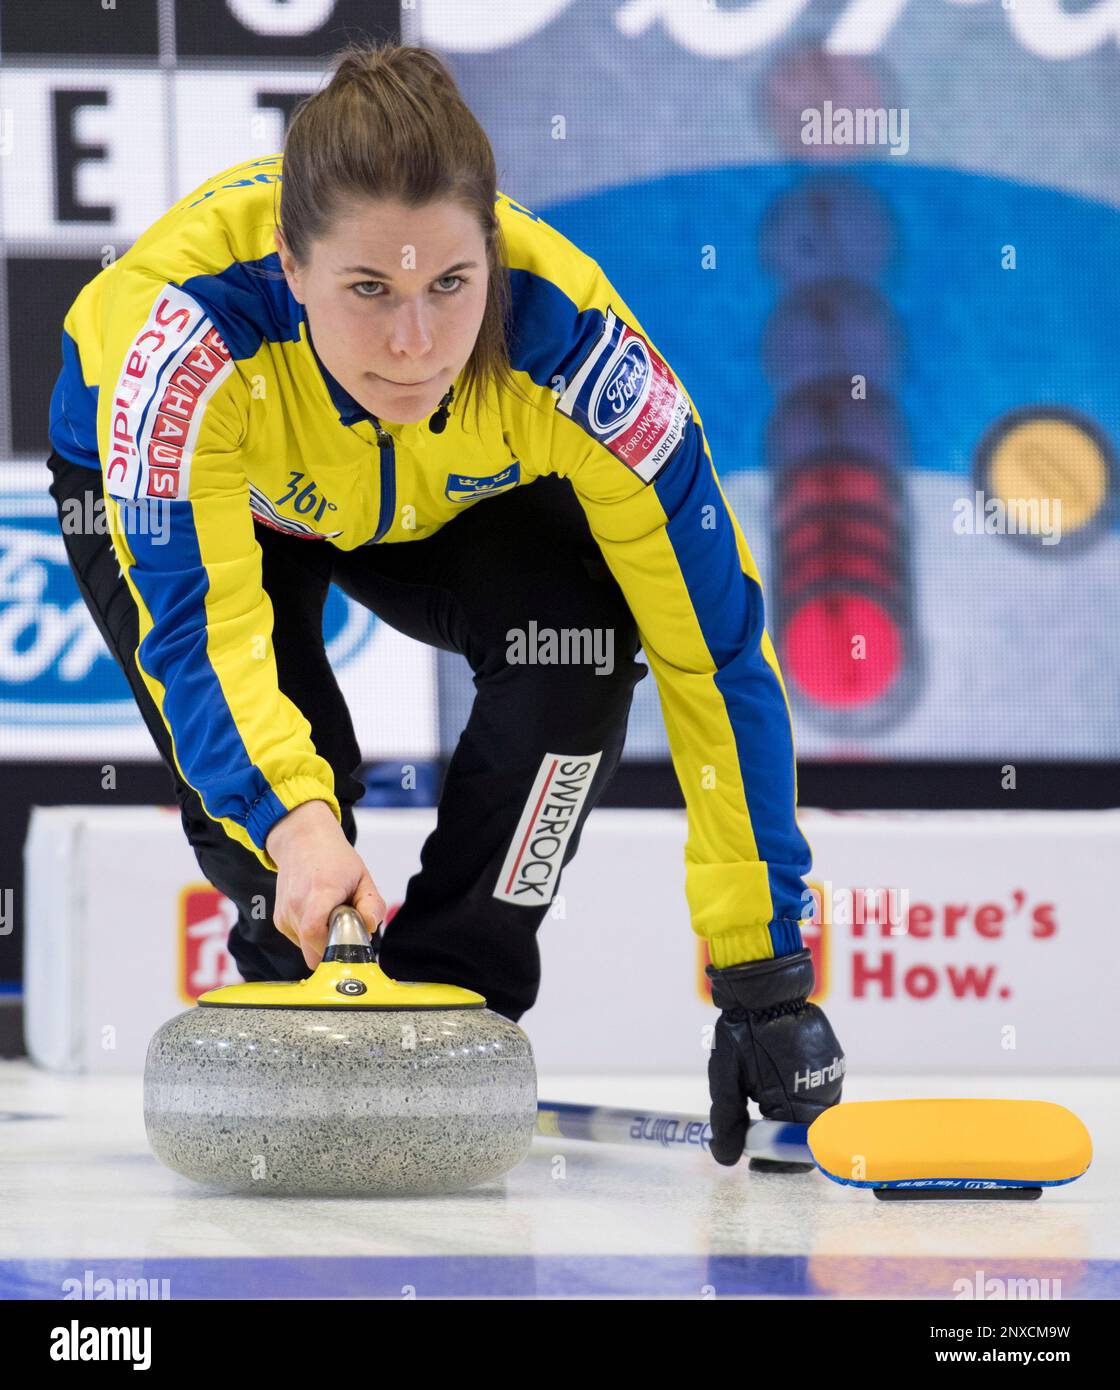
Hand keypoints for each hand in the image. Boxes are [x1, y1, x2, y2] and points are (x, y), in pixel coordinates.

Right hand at [265, 800, 386, 968]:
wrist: (301, 840)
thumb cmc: (334, 858)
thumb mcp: (362, 876)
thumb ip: (372, 905)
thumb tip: (370, 927)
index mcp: (319, 893)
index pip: (315, 933)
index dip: (336, 945)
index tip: (353, 937)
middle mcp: (296, 906)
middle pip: (313, 952)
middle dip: (333, 948)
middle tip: (346, 926)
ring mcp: (285, 915)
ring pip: (307, 950)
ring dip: (323, 940)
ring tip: (331, 914)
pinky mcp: (280, 922)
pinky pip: (300, 942)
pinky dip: (312, 936)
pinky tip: (319, 914)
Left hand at [706, 948, 844, 1165]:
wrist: (765, 984)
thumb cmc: (741, 1028)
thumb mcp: (725, 1076)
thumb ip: (727, 1119)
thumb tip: (726, 1158)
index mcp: (796, 1100)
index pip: (798, 1152)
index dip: (779, 1163)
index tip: (757, 1167)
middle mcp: (823, 1090)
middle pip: (808, 1134)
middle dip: (783, 1140)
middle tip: (756, 1139)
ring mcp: (831, 1073)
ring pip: (815, 1112)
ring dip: (792, 1117)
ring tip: (763, 1108)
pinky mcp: (833, 1058)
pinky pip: (819, 1089)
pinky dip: (801, 1095)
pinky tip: (778, 1085)